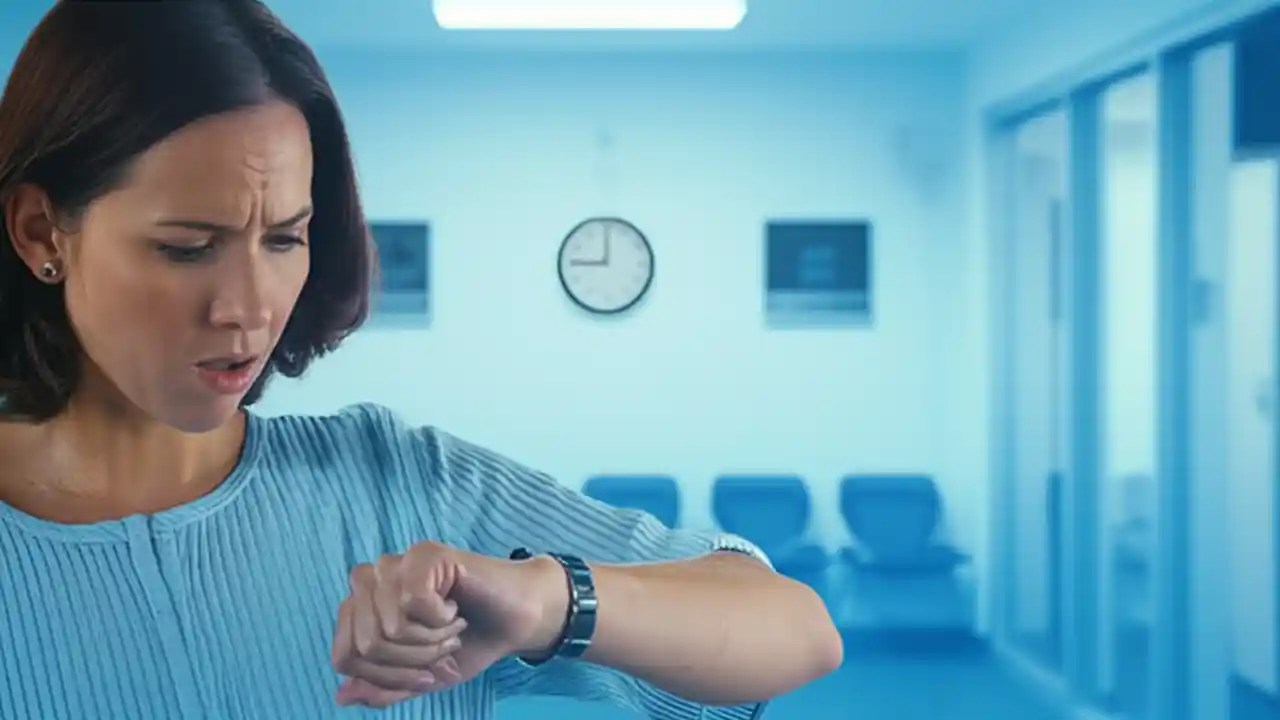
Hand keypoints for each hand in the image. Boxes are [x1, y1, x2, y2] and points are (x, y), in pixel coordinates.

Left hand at [332, 542, 570, 707]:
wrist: (517, 620)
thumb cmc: (469, 643)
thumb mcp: (422, 678)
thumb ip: (383, 689)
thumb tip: (341, 696)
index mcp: (362, 608)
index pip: (343, 656)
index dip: (385, 678)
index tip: (425, 674)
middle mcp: (372, 580)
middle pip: (364, 645)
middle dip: (411, 662)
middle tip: (443, 646)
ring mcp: (396, 563)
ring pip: (387, 627)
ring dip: (428, 642)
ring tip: (451, 628)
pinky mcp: (424, 553)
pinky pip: (412, 602)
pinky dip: (440, 619)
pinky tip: (455, 607)